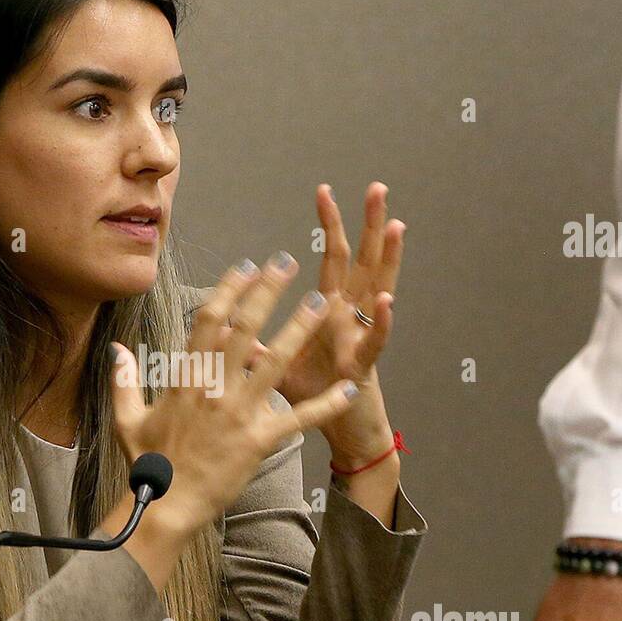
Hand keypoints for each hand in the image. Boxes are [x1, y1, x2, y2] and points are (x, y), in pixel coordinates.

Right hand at [109, 253, 358, 536]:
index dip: (229, 289)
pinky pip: (299, 417)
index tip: (246, 266)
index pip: (209, 321)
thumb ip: (124, 380)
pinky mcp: (259, 440)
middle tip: (287, 264)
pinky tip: (350, 387)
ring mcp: (238, 413)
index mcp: (185, 379)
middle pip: (245, 329)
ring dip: (300, 329)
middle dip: (267, 292)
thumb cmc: (146, 466)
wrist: (164, 506)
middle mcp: (214, 388)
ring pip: (276, 362)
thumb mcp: (127, 419)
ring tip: (322, 302)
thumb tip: (116, 349)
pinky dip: (327, 403)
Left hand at [221, 182, 402, 465]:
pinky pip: (375, 342)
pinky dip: (382, 322)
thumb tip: (225, 325)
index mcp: (328, 312)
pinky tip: (387, 299)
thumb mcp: (275, 365)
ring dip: (388, 261)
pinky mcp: (364, 367)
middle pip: (361, 263)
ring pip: (379, 291)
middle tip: (376, 188)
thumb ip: (251, 344)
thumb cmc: (311, 394)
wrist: (339, 432)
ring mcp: (360, 339)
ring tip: (396, 226)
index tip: (324, 191)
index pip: (330, 259)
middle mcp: (350, 318)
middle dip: (368, 225)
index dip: (328, 226)